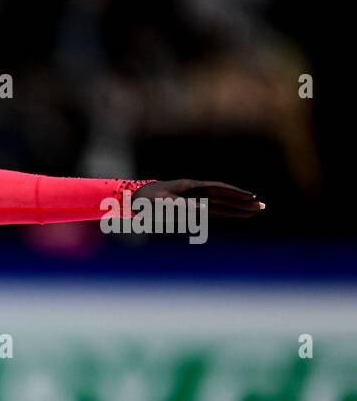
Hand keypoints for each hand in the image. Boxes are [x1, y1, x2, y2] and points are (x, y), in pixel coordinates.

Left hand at [133, 180, 264, 217]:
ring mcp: (196, 200)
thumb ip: (179, 204)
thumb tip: (200, 209)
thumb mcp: (161, 202)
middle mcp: (197, 192)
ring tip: (257, 210)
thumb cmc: (147, 199)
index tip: (250, 197)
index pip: (217, 190)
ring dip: (239, 208)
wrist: (136, 199)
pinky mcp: (193, 209)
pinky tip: (239, 213)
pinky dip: (228, 212)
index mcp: (190, 187)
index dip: (234, 193)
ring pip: (222, 204)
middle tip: (262, 206)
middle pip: (225, 197)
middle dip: (243, 202)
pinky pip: (214, 211)